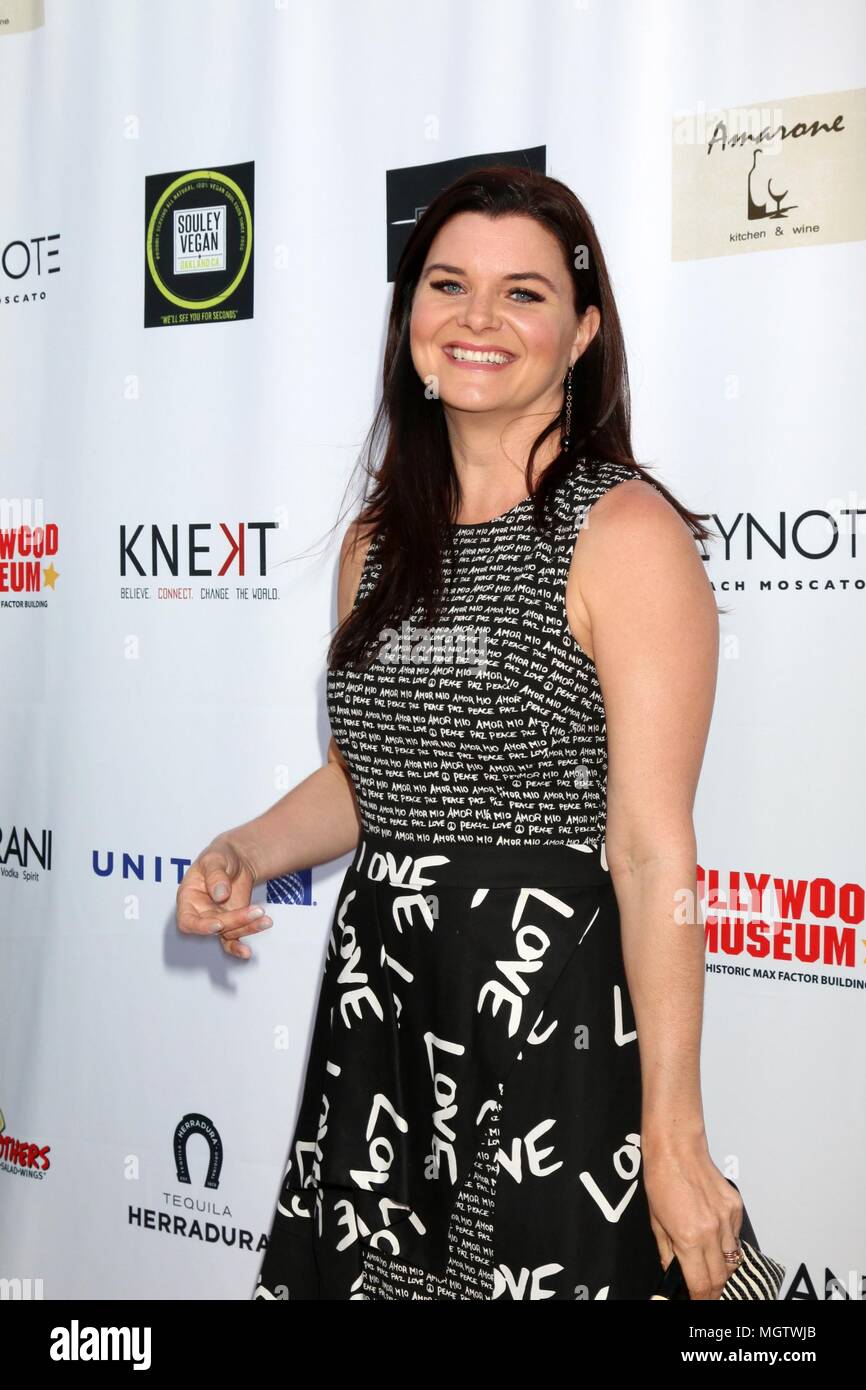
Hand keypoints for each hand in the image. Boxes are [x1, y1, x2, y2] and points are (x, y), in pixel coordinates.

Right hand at [176, 836, 272, 959]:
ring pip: (227, 933)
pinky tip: (248, 952)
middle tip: (256, 910)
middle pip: (213, 927)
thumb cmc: (220, 857)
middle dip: (234, 921)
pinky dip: (240, 945)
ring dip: (247, 928)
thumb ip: (215, 875)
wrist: (237, 859)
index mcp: (187, 898)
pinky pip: (233, 939)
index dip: (200, 926)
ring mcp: (215, 920)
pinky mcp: (230, 924)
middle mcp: (199, 913)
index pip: (187, 920)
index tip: (218, 924)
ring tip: (265, 918)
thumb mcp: (215, 859)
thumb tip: (219, 895)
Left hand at [643, 1135, 744, 1299]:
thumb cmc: (662, 1179)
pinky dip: (727, 1241)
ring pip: (734, 1259)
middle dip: (714, 1289)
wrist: (677, 1148)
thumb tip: (674, 1272)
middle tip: (704, 1290)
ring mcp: (727, 1219)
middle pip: (722, 1277)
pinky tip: (714, 1231)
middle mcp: (712, 1231)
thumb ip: (667, 1253)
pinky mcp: (736, 1207)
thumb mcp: (656, 1223)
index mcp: (690, 1238)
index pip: (702, 1284)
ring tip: (709, 1261)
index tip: (697, 1300)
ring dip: (723, 1267)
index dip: (700, 1298)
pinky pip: (736, 1235)